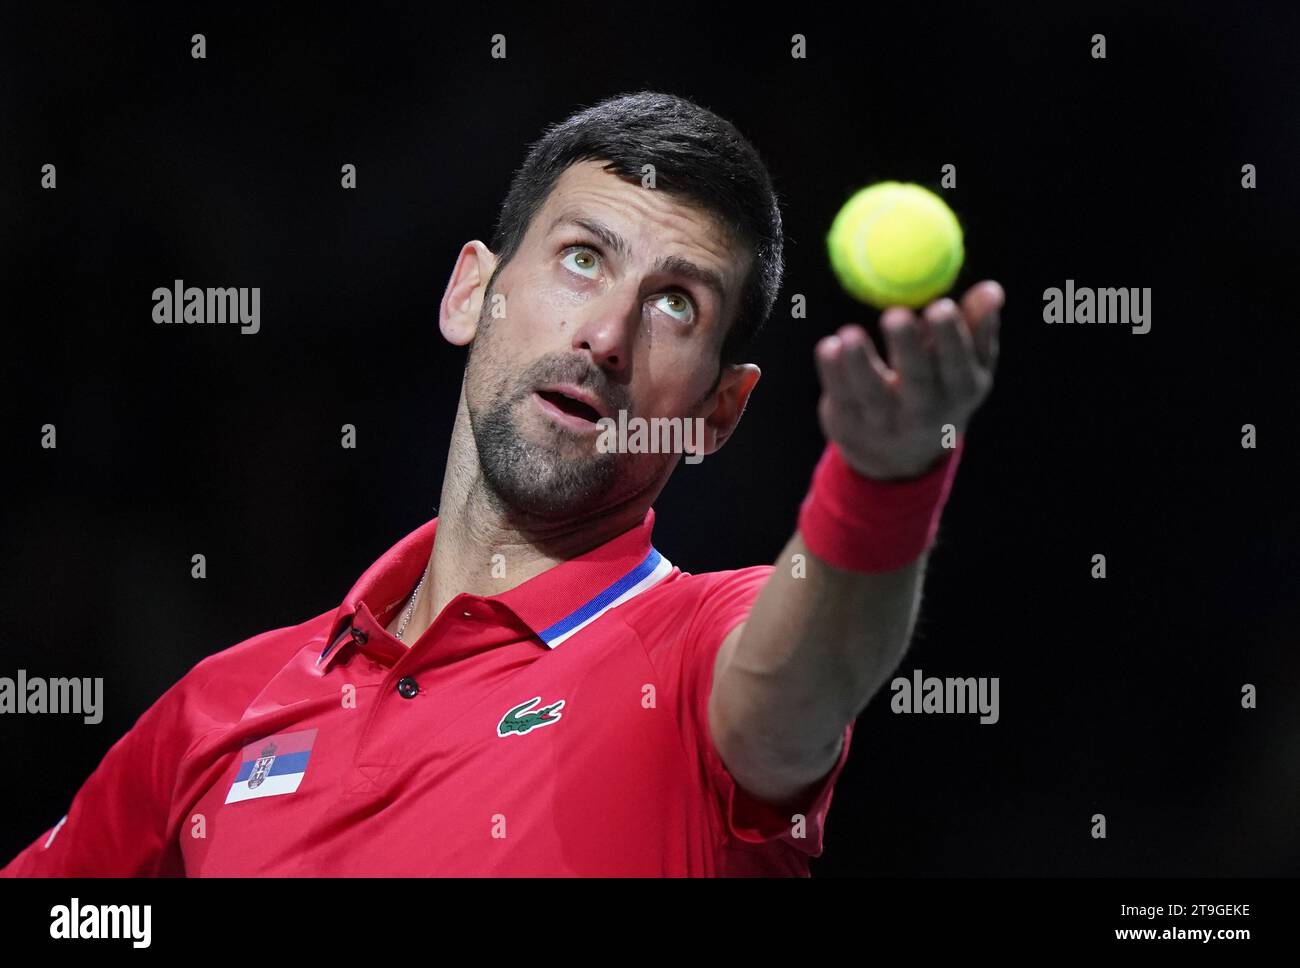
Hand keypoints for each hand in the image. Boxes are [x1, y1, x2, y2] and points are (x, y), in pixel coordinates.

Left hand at [814, 280, 1002, 480]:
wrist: (900, 456)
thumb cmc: (939, 390)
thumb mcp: (965, 366)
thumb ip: (977, 326)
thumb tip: (992, 289)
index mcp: (959, 391)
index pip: (958, 366)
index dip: (951, 337)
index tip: (941, 305)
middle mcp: (923, 412)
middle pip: (916, 381)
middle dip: (908, 347)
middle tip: (895, 313)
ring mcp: (885, 422)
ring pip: (871, 393)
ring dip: (860, 363)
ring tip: (849, 334)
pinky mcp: (849, 424)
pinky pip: (840, 396)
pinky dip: (832, 372)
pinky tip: (830, 347)